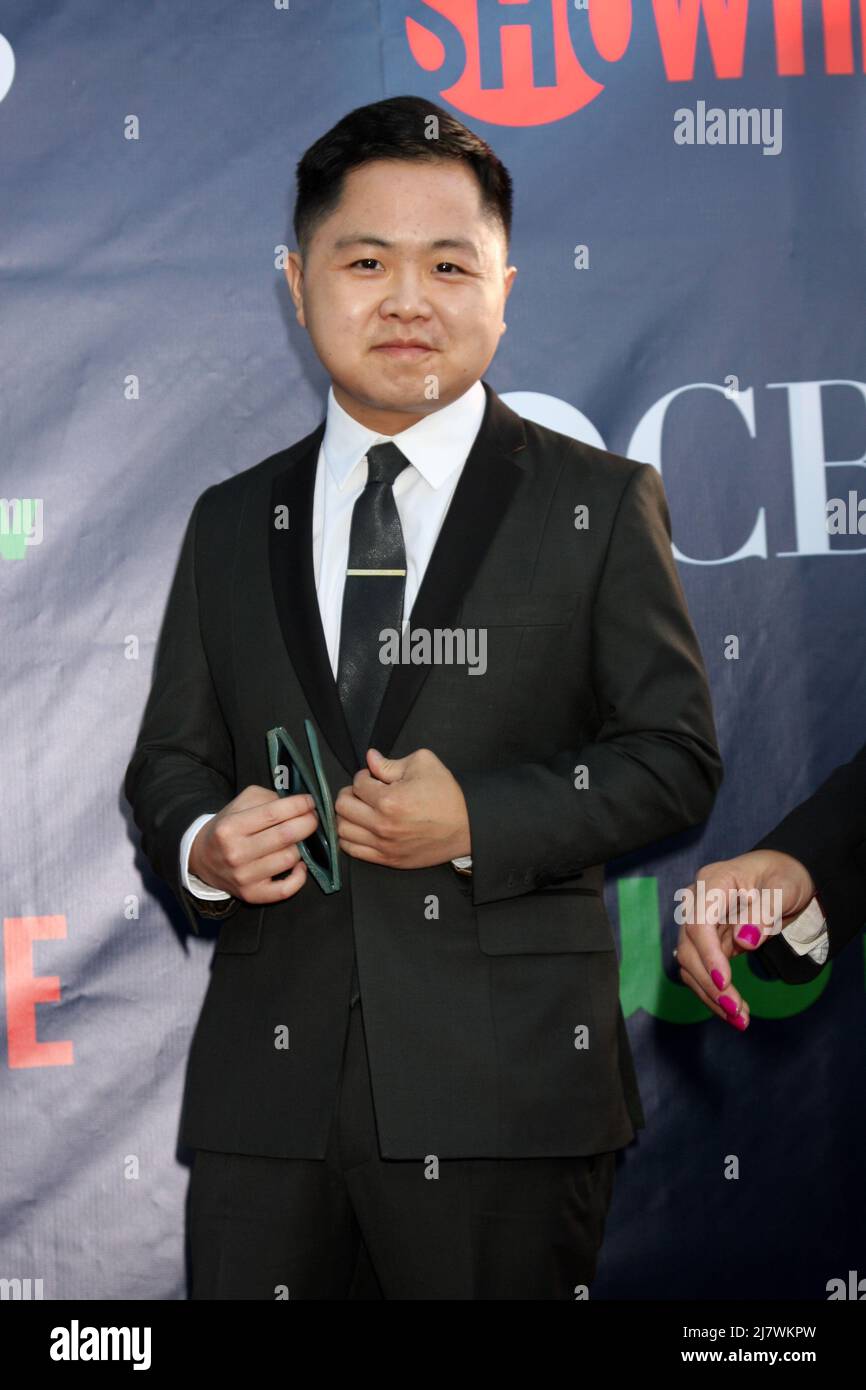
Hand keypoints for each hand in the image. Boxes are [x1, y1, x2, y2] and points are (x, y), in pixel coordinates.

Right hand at [188, 784, 318, 903]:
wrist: (202, 859)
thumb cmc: (228, 828)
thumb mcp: (239, 804)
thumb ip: (267, 798)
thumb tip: (298, 805)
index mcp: (230, 827)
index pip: (273, 813)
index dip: (298, 805)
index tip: (309, 801)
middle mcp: (235, 853)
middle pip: (285, 836)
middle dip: (308, 823)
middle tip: (312, 817)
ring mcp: (243, 877)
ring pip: (290, 858)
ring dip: (300, 847)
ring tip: (296, 840)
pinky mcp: (252, 895)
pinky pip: (286, 889)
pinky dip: (300, 877)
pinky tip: (299, 864)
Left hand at [335, 747, 470, 868]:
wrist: (467, 826)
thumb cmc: (448, 795)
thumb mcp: (424, 764)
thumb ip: (391, 762)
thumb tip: (370, 759)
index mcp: (389, 800)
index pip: (357, 784)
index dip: (364, 775)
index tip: (374, 777)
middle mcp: (382, 826)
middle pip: (342, 806)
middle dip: (350, 793)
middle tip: (364, 792)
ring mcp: (383, 845)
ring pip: (342, 830)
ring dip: (348, 816)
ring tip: (361, 810)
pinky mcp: (388, 859)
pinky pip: (352, 851)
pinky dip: (350, 838)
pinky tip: (362, 828)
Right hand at [674, 850, 816, 1029]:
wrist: (783, 879)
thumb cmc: (784, 877)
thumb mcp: (784, 889)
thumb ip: (765, 911)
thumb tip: (745, 940)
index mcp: (714, 882)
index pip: (699, 921)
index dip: (708, 953)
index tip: (725, 981)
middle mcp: (698, 902)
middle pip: (689, 947)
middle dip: (710, 983)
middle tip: (737, 1011)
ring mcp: (699, 923)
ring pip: (690, 965)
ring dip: (710, 994)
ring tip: (739, 1019)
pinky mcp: (706, 943)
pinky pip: (702, 971)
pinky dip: (714, 993)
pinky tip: (734, 1011)